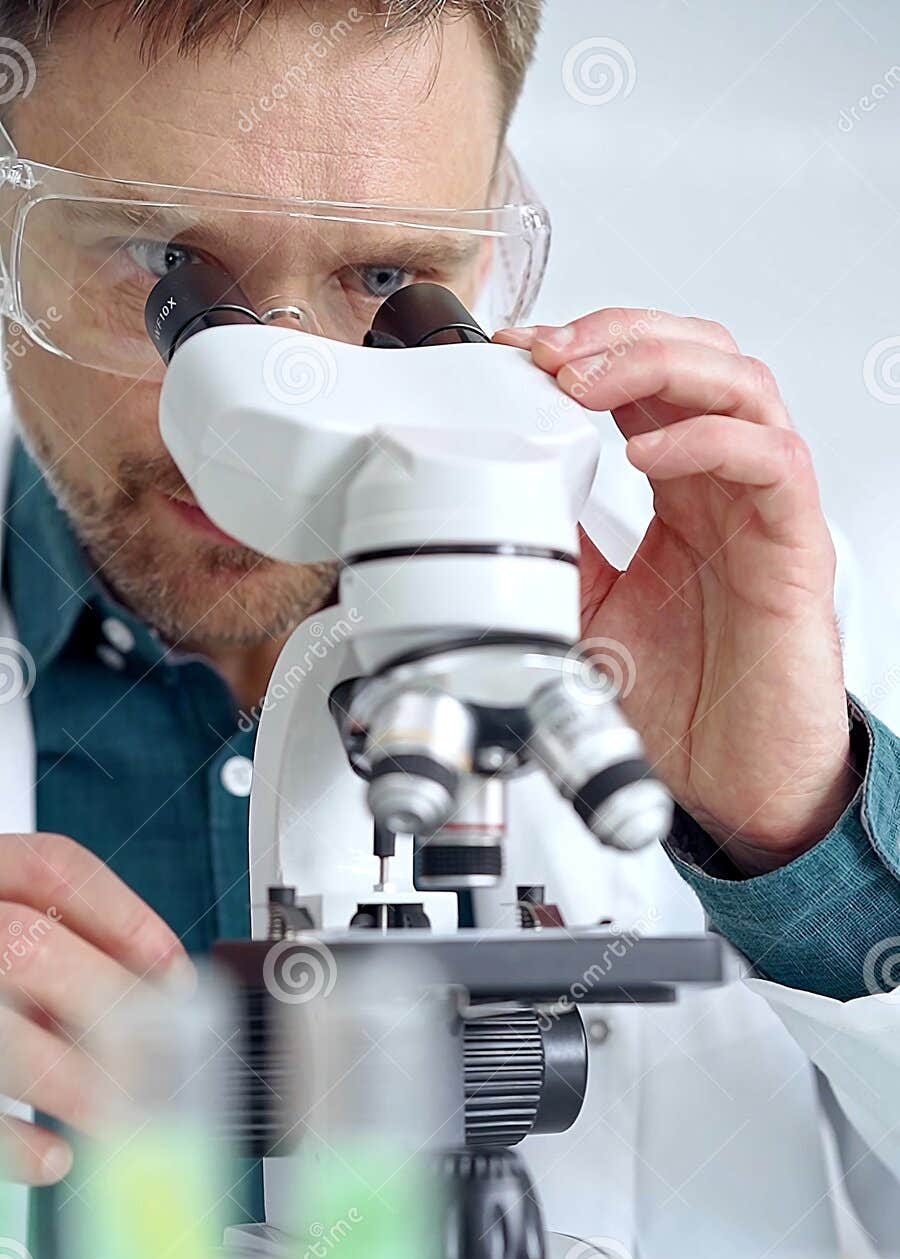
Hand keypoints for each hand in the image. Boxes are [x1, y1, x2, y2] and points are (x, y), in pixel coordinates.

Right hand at [0, 835, 191, 1184]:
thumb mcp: (9, 945)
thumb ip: (56, 961)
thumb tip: (151, 1005)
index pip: (51, 866)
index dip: (125, 920)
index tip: (175, 978)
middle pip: (25, 944)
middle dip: (106, 1004)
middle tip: (157, 1061)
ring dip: (70, 1082)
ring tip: (119, 1117)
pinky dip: (11, 1144)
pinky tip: (53, 1157)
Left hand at [496, 310, 857, 872]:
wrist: (734, 784)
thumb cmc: (683, 704)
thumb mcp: (581, 612)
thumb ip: (553, 548)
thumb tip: (492, 496)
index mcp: (679, 489)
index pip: (644, 378)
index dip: (585, 346)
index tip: (518, 350)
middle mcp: (723, 485)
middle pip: (695, 352)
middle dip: (615, 333)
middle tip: (548, 352)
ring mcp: (762, 508)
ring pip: (738, 382)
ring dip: (655, 363)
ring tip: (585, 382)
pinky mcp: (794, 546)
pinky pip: (770, 460)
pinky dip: (707, 439)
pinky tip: (646, 453)